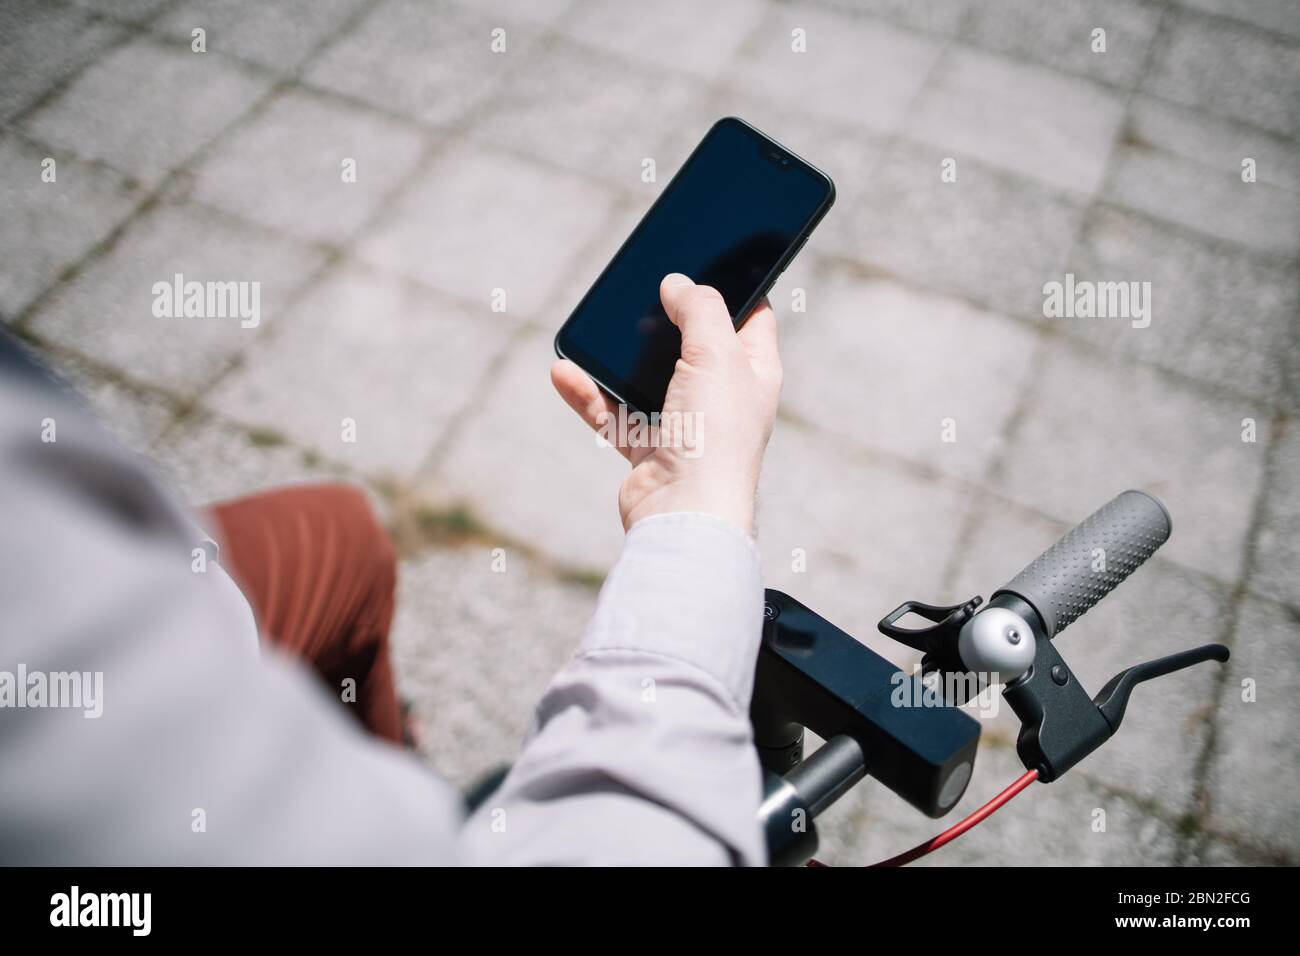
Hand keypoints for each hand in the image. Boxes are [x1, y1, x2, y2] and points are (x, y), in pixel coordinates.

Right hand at [551, 273, 782, 536]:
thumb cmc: (714, 436)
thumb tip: (678, 284)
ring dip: (616, 357)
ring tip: (592, 330)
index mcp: (754, 372)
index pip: (752, 317)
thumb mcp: (717, 354)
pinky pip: (612, 412)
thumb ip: (700, 309)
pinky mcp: (648, 446)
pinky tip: (564, 372)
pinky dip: (588, 394)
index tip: (710, 260)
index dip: (735, 287)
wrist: (684, 514)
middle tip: (639, 288)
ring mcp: (683, 422)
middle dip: (664, 319)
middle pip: (691, 343)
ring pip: (645, 377)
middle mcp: (722, 396)